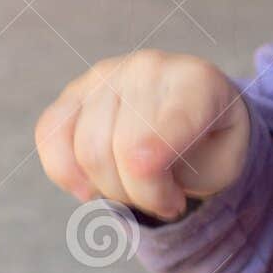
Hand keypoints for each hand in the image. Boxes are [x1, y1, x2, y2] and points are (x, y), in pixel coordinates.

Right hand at [35, 50, 249, 220]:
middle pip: (116, 154)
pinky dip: (66, 173)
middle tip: (160, 198)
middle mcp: (148, 69)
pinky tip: (92, 183)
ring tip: (136, 185)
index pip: (148, 148)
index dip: (154, 193)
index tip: (174, 203)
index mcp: (194, 82)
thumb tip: (135, 164)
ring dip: (108, 188)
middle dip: (136, 196)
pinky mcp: (75, 90)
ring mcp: (106, 74)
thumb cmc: (211, 142)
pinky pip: (49, 136)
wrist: (197, 113)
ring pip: (84, 152)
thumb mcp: (223, 166)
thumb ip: (188, 170)